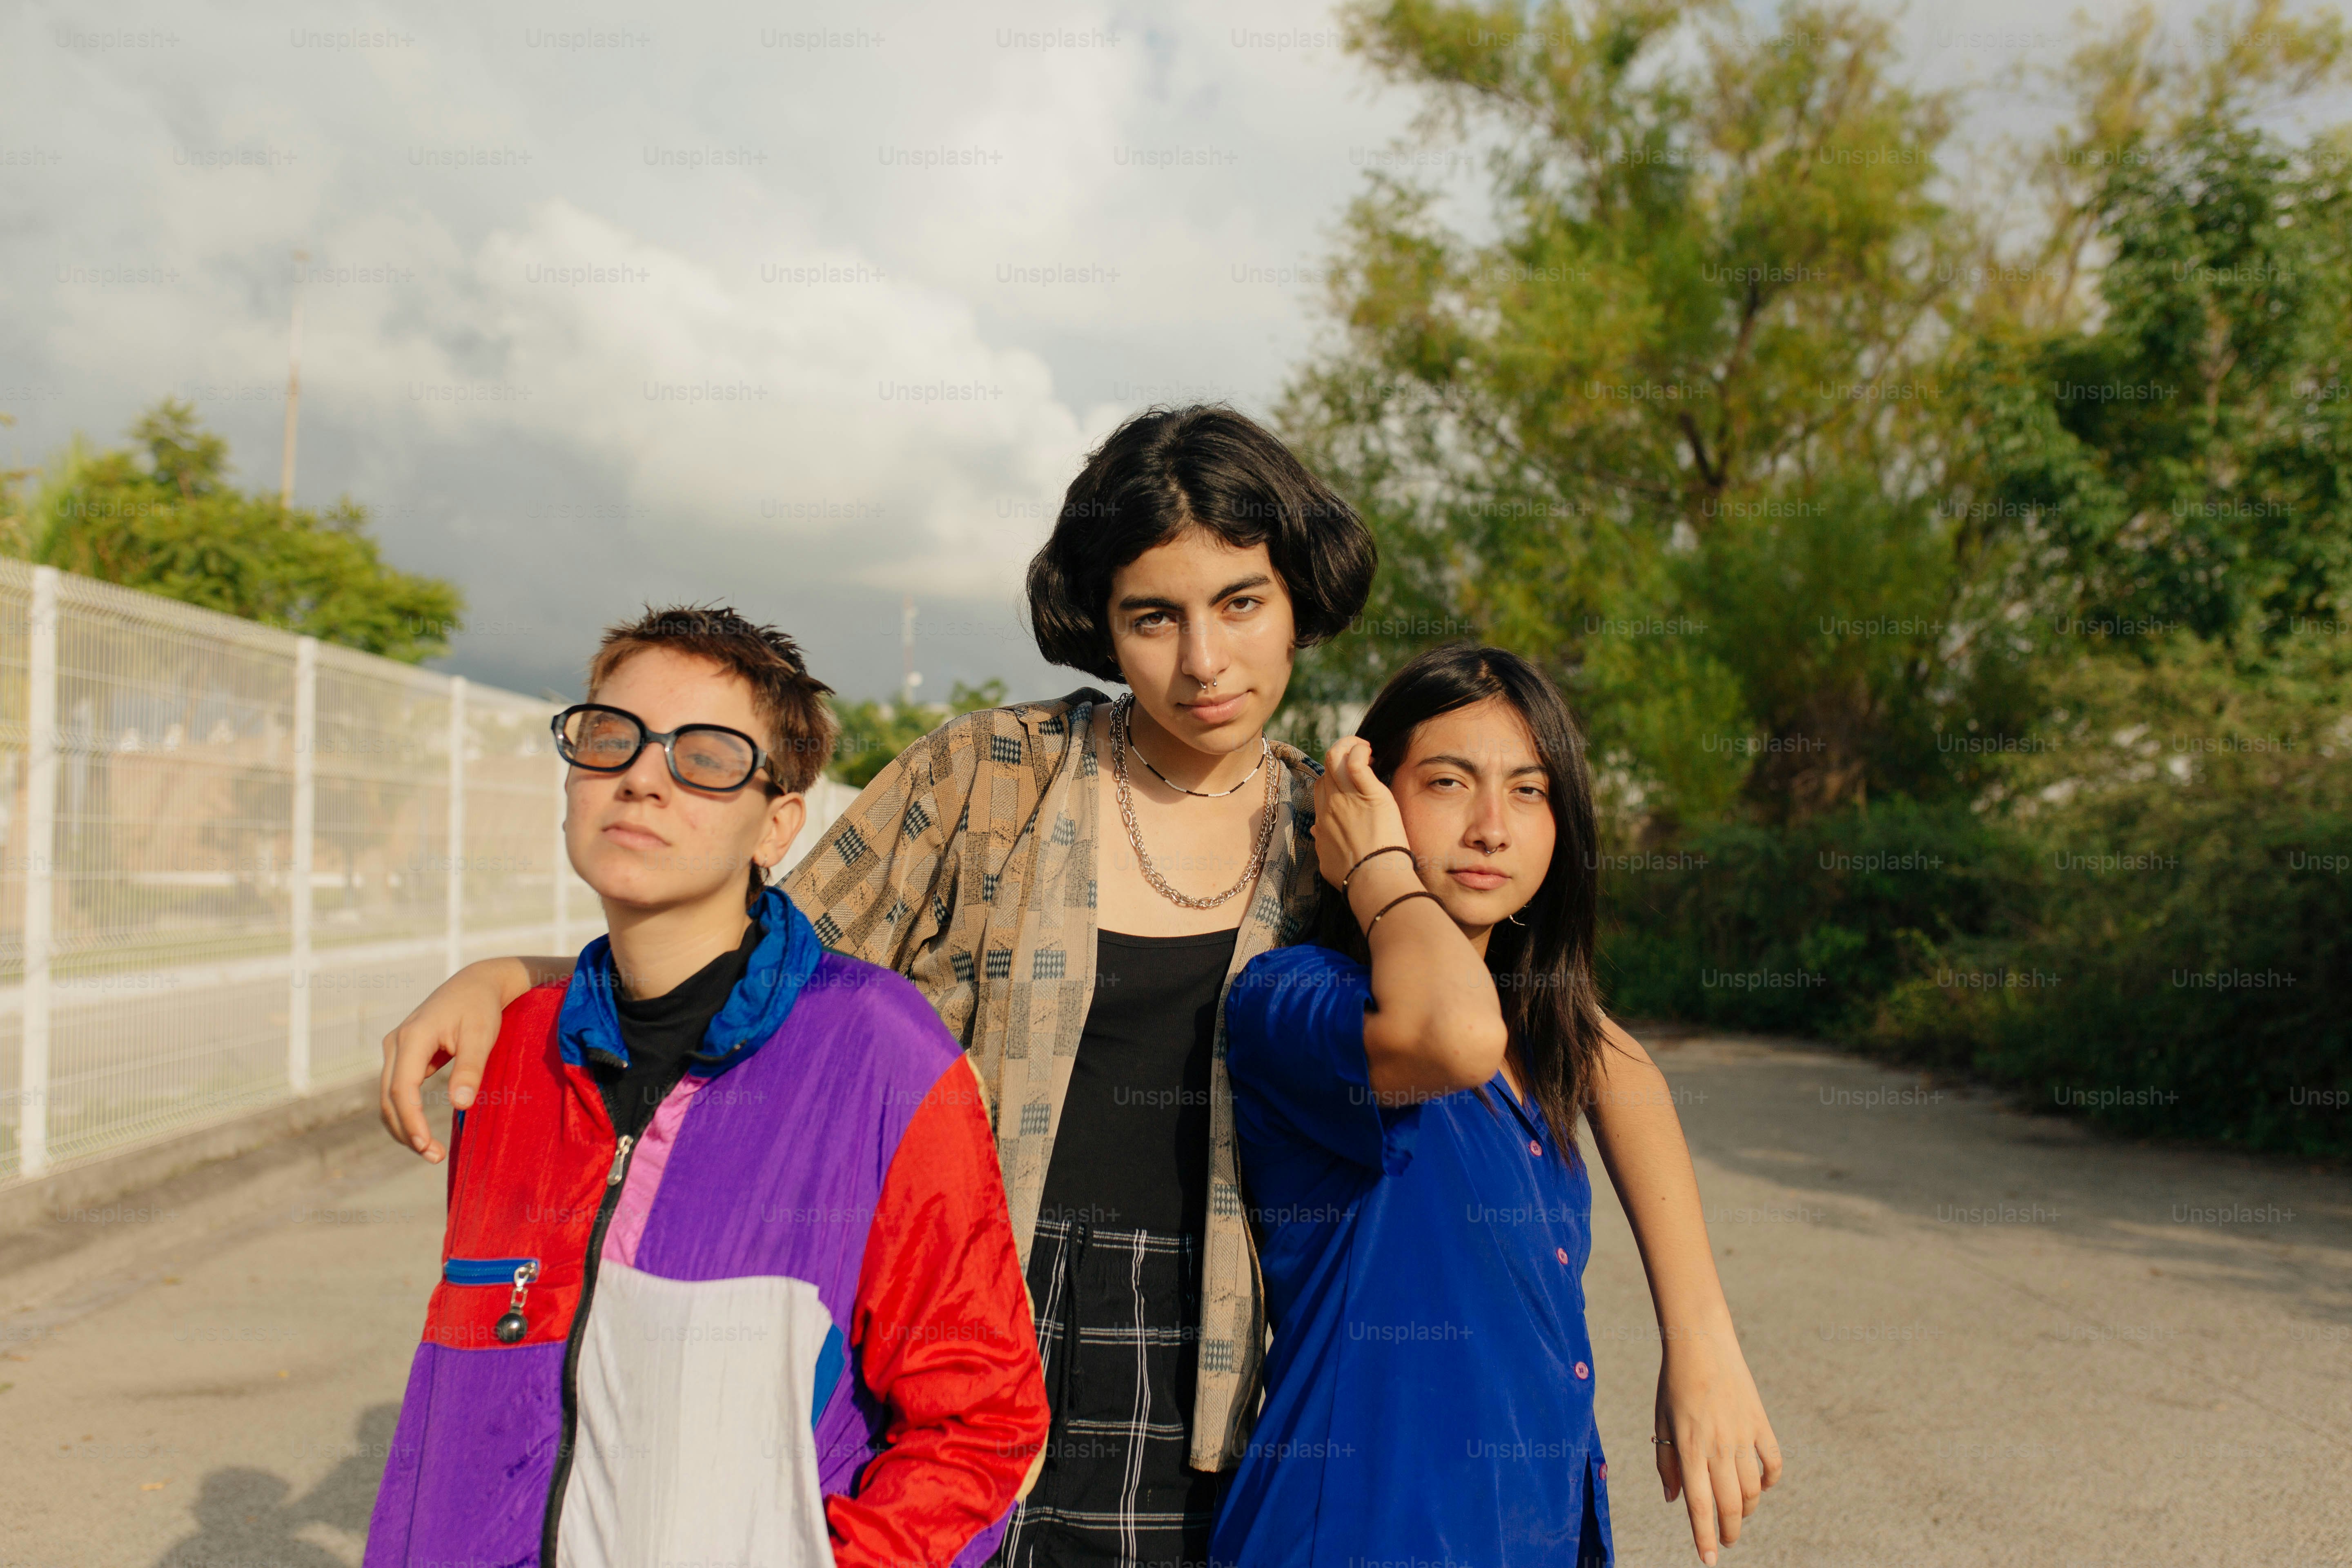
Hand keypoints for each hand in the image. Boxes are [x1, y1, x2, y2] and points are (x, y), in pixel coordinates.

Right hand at [377, 959, 522, 1161]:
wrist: (476, 984)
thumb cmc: (481, 1008)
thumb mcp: (482, 1036)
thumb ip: (470, 1070)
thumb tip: (460, 1106)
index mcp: (413, 1037)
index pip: (402, 1089)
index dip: (411, 1122)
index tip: (428, 1147)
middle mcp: (396, 1043)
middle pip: (389, 1098)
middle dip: (407, 1131)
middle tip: (434, 1157)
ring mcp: (396, 1048)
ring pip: (388, 1097)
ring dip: (403, 1126)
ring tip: (431, 1152)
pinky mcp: (403, 1054)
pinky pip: (396, 1090)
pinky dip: (405, 1113)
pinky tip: (422, 1133)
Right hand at [1309, 736, 1413, 894]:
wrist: (1373, 881)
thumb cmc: (1355, 876)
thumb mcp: (1328, 861)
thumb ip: (1323, 843)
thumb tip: (1318, 832)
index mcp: (1323, 819)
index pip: (1321, 787)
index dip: (1334, 777)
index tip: (1351, 780)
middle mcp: (1331, 805)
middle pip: (1328, 770)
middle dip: (1343, 759)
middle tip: (1365, 763)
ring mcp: (1348, 798)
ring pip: (1335, 757)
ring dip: (1348, 746)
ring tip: (1365, 748)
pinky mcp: (1370, 794)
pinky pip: (1355, 762)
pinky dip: (1359, 750)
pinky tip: (1370, 752)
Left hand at [1654, 1324, 1781, 1564]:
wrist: (1701, 1344)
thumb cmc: (1674, 1385)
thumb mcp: (1660, 1423)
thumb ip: (1665, 1463)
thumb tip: (1674, 1500)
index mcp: (1688, 1449)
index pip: (1699, 1506)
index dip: (1703, 1537)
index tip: (1708, 1560)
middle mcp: (1717, 1447)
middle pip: (1731, 1506)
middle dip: (1729, 1532)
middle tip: (1725, 1542)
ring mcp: (1742, 1436)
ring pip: (1753, 1490)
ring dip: (1747, 1509)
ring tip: (1737, 1513)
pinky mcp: (1760, 1424)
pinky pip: (1773, 1464)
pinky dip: (1770, 1481)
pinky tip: (1760, 1486)